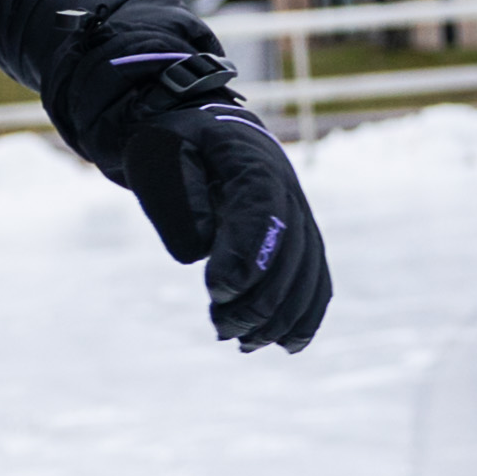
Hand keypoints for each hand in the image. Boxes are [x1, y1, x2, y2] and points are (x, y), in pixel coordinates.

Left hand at [111, 95, 331, 353]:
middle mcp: (287, 190)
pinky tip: (286, 345)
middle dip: (259, 300)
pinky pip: (316, 279)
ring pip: (308, 273)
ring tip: (243, 343)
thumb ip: (180, 202)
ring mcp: (299, 214)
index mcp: (252, 163)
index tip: (217, 291)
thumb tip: (202, 252)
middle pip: (291, 253)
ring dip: (280, 316)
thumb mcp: (160, 158)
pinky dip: (306, 314)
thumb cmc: (173, 145)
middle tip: (220, 328)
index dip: (248, 256)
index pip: (264, 213)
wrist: (200, 130)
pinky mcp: (300, 237)